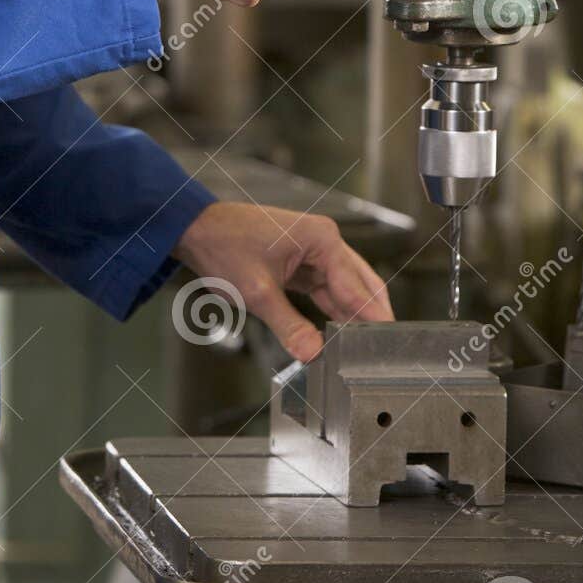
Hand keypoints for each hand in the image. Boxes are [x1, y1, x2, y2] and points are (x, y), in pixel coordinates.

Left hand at [172, 201, 393, 362]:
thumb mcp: (258, 292)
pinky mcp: (303, 263)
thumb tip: (314, 353)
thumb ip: (289, 326)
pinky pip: (327, 290)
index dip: (372, 319)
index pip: (358, 287)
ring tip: (363, 349)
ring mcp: (315, 252)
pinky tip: (339, 333)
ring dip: (352, 316)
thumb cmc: (224, 245)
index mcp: (322, 239)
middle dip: (371, 318)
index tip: (385, 346)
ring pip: (346, 290)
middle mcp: (325, 242)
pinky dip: (333, 310)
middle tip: (382, 352)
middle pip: (361, 286)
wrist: (197, 230)